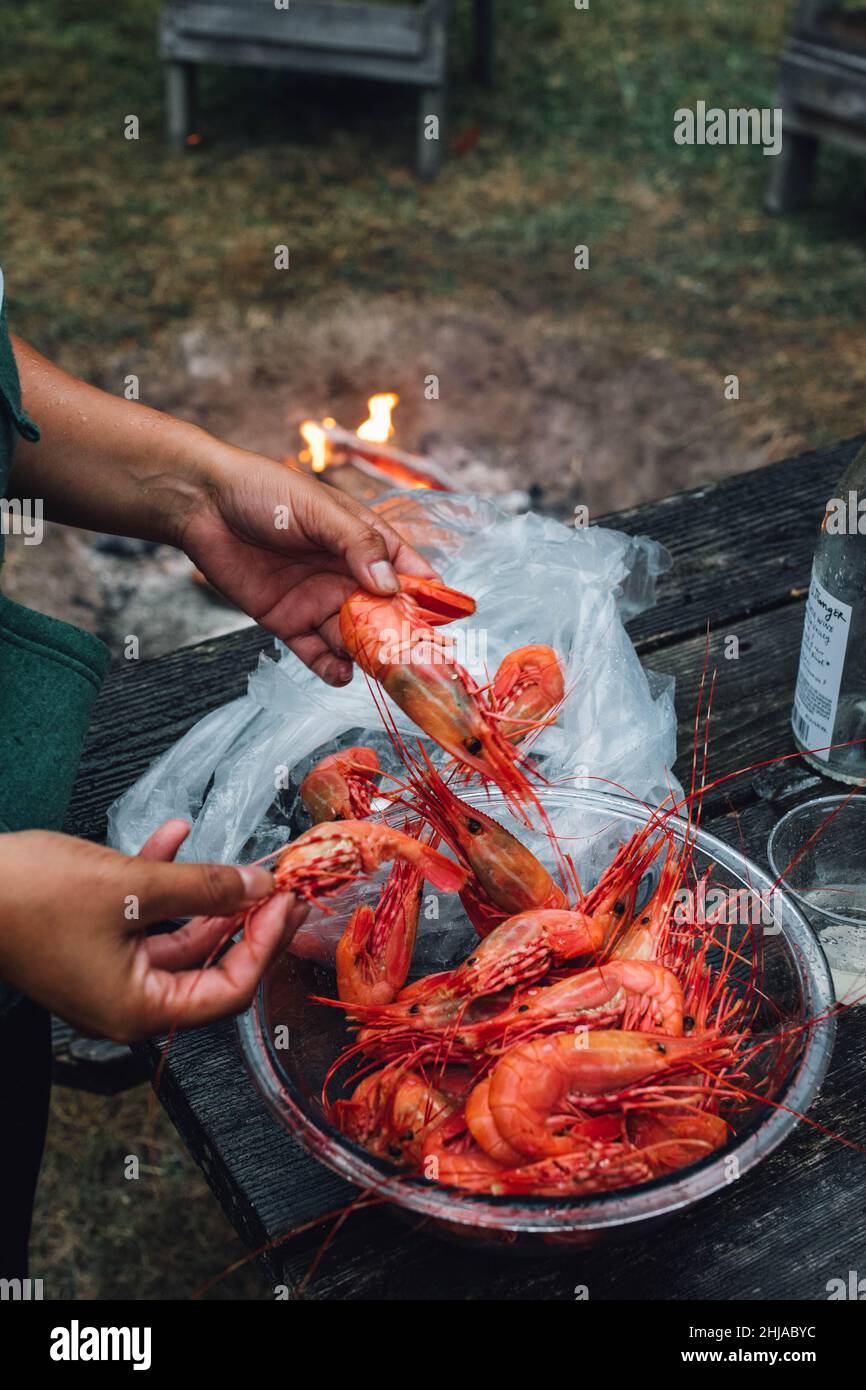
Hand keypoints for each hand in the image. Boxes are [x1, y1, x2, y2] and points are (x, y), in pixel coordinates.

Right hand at [0, 822, 306, 1042]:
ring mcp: (105, 969)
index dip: (264, 945)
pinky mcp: (89, 939)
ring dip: (203, 890)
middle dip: (242, 916)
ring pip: (176, 932)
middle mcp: (124, 999)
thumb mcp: (131, 887)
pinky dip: (160, 876)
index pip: (227, 990)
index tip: (286, 903)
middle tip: (278, 883)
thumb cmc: (28, 897)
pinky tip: (174, 833)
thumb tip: (258, 886)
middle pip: (206, 962)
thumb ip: (203, 887)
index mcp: (136, 1008)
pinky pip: (140, 912)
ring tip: (236, 857)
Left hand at [180, 453, 435, 684]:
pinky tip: (340, 674)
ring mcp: (319, 601)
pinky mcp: (288, 621)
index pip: (409, 573)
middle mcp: (347, 576)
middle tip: (415, 662)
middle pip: (385, 616)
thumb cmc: (264, 492)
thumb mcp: (319, 510)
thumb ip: (356, 545)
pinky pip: (316, 653)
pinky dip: (330, 668)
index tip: (451, 621)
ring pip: (354, 639)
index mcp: (364, 543)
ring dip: (368, 658)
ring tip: (378, 672)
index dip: (431, 597)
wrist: (202, 505)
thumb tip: (390, 585)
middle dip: (401, 639)